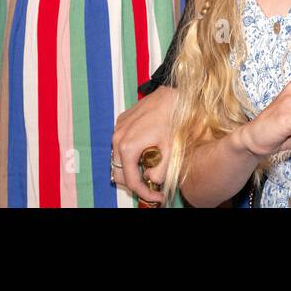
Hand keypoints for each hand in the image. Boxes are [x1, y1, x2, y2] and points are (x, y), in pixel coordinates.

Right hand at [112, 85, 174, 204]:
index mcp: (128, 147)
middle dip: (136, 183)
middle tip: (154, 187)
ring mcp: (118, 128)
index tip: (157, 196)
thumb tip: (153, 180)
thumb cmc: (173, 119)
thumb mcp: (171, 149)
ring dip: (133, 167)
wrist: (172, 94)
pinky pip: (121, 144)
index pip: (130, 181)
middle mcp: (118, 138)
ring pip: (119, 158)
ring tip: (152, 168)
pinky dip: (131, 153)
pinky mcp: (121, 121)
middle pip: (120, 172)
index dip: (144, 192)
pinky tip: (147, 151)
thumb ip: (161, 170)